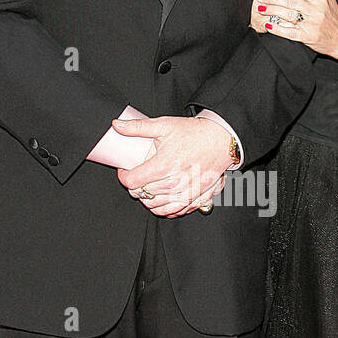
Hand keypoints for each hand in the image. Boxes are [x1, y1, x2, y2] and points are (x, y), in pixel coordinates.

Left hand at [112, 115, 233, 216]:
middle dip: (135, 186)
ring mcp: (185, 193)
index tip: (125, 170)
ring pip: (155, 207)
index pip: (132, 182)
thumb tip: (116, 125)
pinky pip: (173, 212)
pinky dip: (163, 208)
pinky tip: (160, 198)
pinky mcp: (195, 199)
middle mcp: (174, 183)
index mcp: (164, 166)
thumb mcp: (164, 125)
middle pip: (142, 195)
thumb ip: (137, 127)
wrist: (221, 140)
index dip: (123, 176)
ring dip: (147, 199)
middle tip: (138, 175)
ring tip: (147, 187)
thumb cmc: (194, 132)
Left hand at [251, 0, 337, 66]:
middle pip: (289, 0)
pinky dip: (277, 29)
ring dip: (271, 10)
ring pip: (288, 14)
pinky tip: (268, 25)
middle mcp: (316, 10)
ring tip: (260, 8)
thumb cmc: (334, 18)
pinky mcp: (308, 37)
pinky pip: (289, 32)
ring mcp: (311, 24)